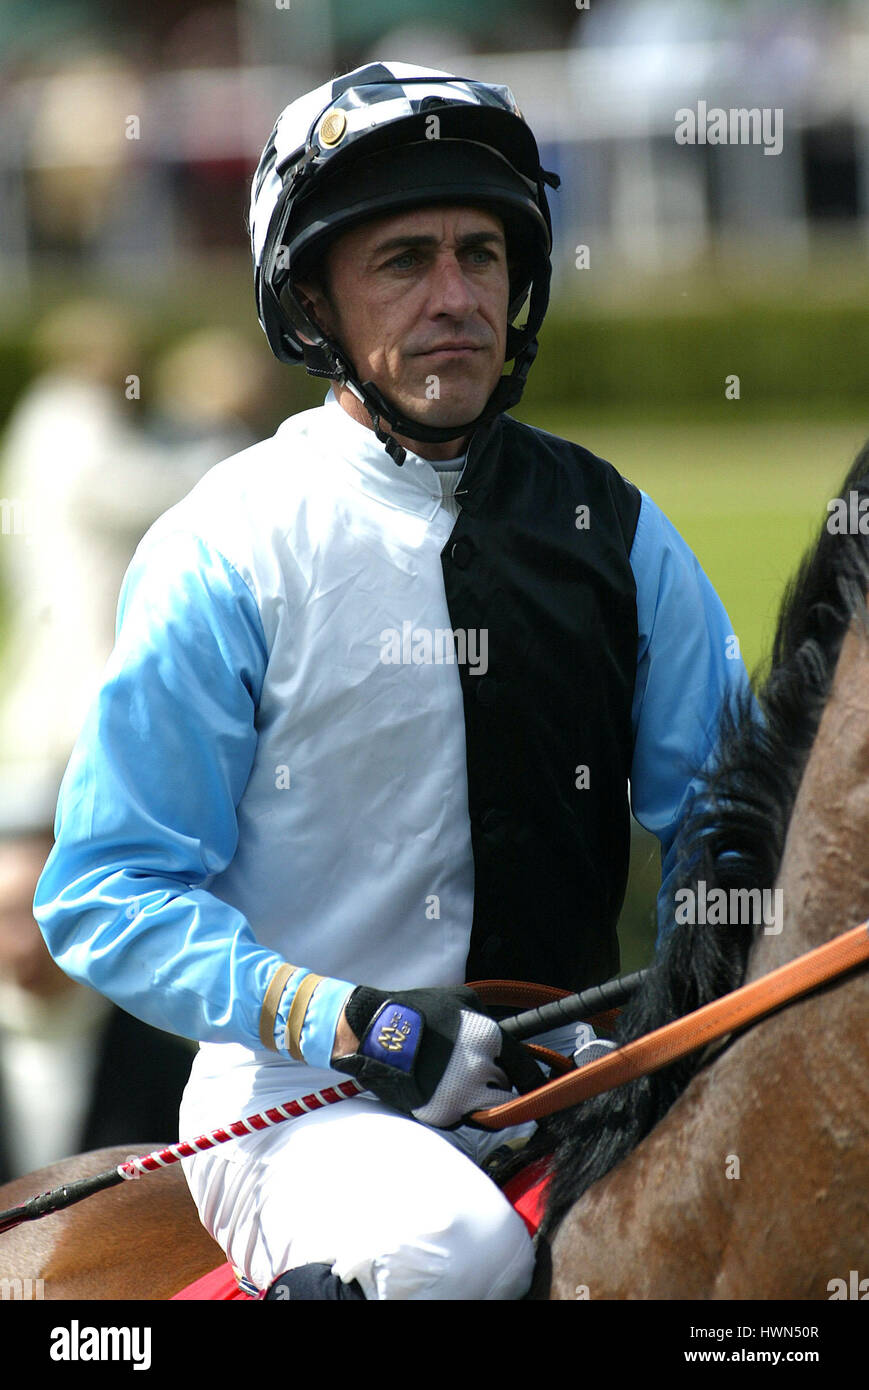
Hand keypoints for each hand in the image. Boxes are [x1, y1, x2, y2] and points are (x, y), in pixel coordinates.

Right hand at [331, 984, 542, 1127]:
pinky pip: (461, 1118)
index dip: (534, 1082)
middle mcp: (481, 1070)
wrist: (374, 1032)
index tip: (539, 1090)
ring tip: (458, 1084)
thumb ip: (488, 1021)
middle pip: (507, 1091)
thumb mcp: (461, 1000)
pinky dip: (455, 1109)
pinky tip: (438, 1090)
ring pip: (489, 1111)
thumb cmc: (419, 1011)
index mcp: (490, 1039)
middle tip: (475, 1073)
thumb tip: (506, 1038)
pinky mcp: (441, 1115)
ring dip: (481, 1101)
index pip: (527, 1071)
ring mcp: (461, 1095)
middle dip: (497, 1084)